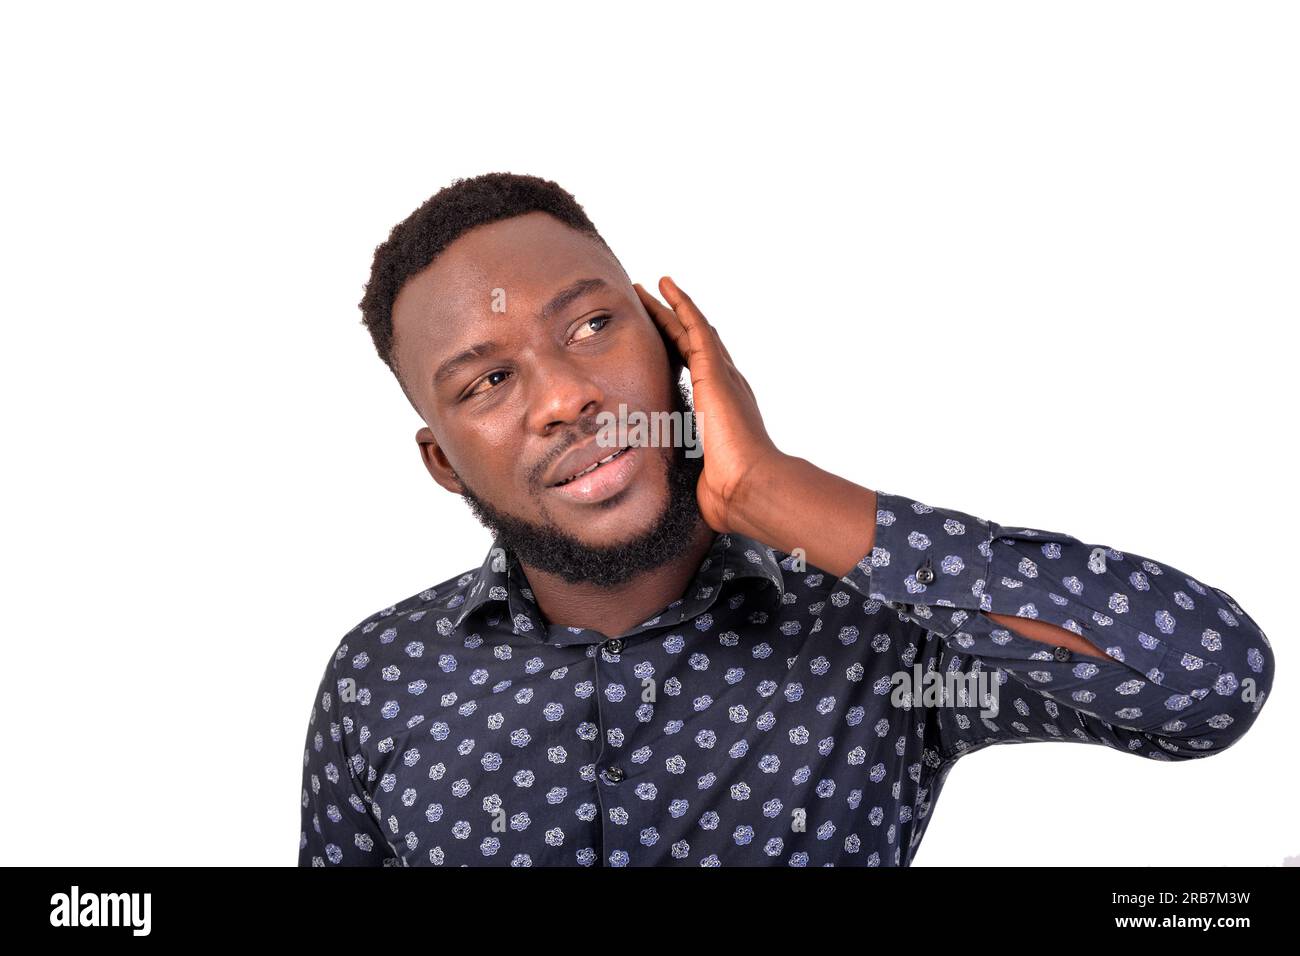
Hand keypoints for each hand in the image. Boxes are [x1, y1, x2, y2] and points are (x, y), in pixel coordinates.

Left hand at [635, 276, 782, 532]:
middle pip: (695, 344)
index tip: (661, 340)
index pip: (697, 372)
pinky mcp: (714, 371)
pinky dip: (681, 304)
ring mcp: (722, 375)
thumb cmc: (730, 492)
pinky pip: (695, 326)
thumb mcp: (702, 477)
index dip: (678, 352)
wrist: (749, 487)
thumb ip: (694, 473)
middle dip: (673, 323)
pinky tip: (665, 285)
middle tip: (651, 303)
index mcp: (723, 409)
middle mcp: (726, 386)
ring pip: (692, 329)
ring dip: (670, 307)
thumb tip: (684, 494)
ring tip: (649, 287)